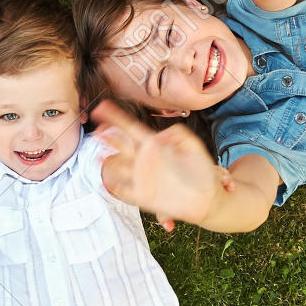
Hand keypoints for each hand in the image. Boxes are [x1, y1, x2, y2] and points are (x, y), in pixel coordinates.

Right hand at [92, 101, 225, 231]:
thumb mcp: (193, 145)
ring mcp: (141, 178)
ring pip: (116, 167)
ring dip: (105, 161)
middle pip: (118, 145)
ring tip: (100, 155)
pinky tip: (107, 180)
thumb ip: (179, 133)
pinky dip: (113, 186)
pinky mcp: (142, 197)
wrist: (207, 198)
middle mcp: (143, 160)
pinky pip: (123, 191)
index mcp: (153, 145)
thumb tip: (159, 135)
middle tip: (98, 131)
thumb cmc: (201, 171)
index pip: (130, 128)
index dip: (115, 117)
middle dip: (106, 136)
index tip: (102, 108)